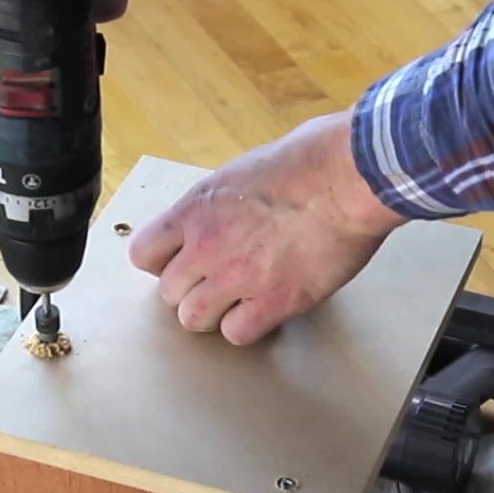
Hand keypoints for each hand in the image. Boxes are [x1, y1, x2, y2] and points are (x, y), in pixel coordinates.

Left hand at [128, 113, 405, 345]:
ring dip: (214, 315)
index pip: (144, 253)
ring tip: (238, 303)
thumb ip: (223, 202)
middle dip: (191, 292)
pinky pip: (237, 334)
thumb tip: (228, 211)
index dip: (162, 263)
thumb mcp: (245, 169)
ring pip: (195, 320)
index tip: (181, 264)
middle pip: (169, 293)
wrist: (349, 177)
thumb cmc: (310, 158)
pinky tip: (265, 310)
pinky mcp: (273, 301)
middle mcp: (206, 246)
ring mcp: (237, 277)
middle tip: (217, 285)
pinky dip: (248, 327)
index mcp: (196, 208)